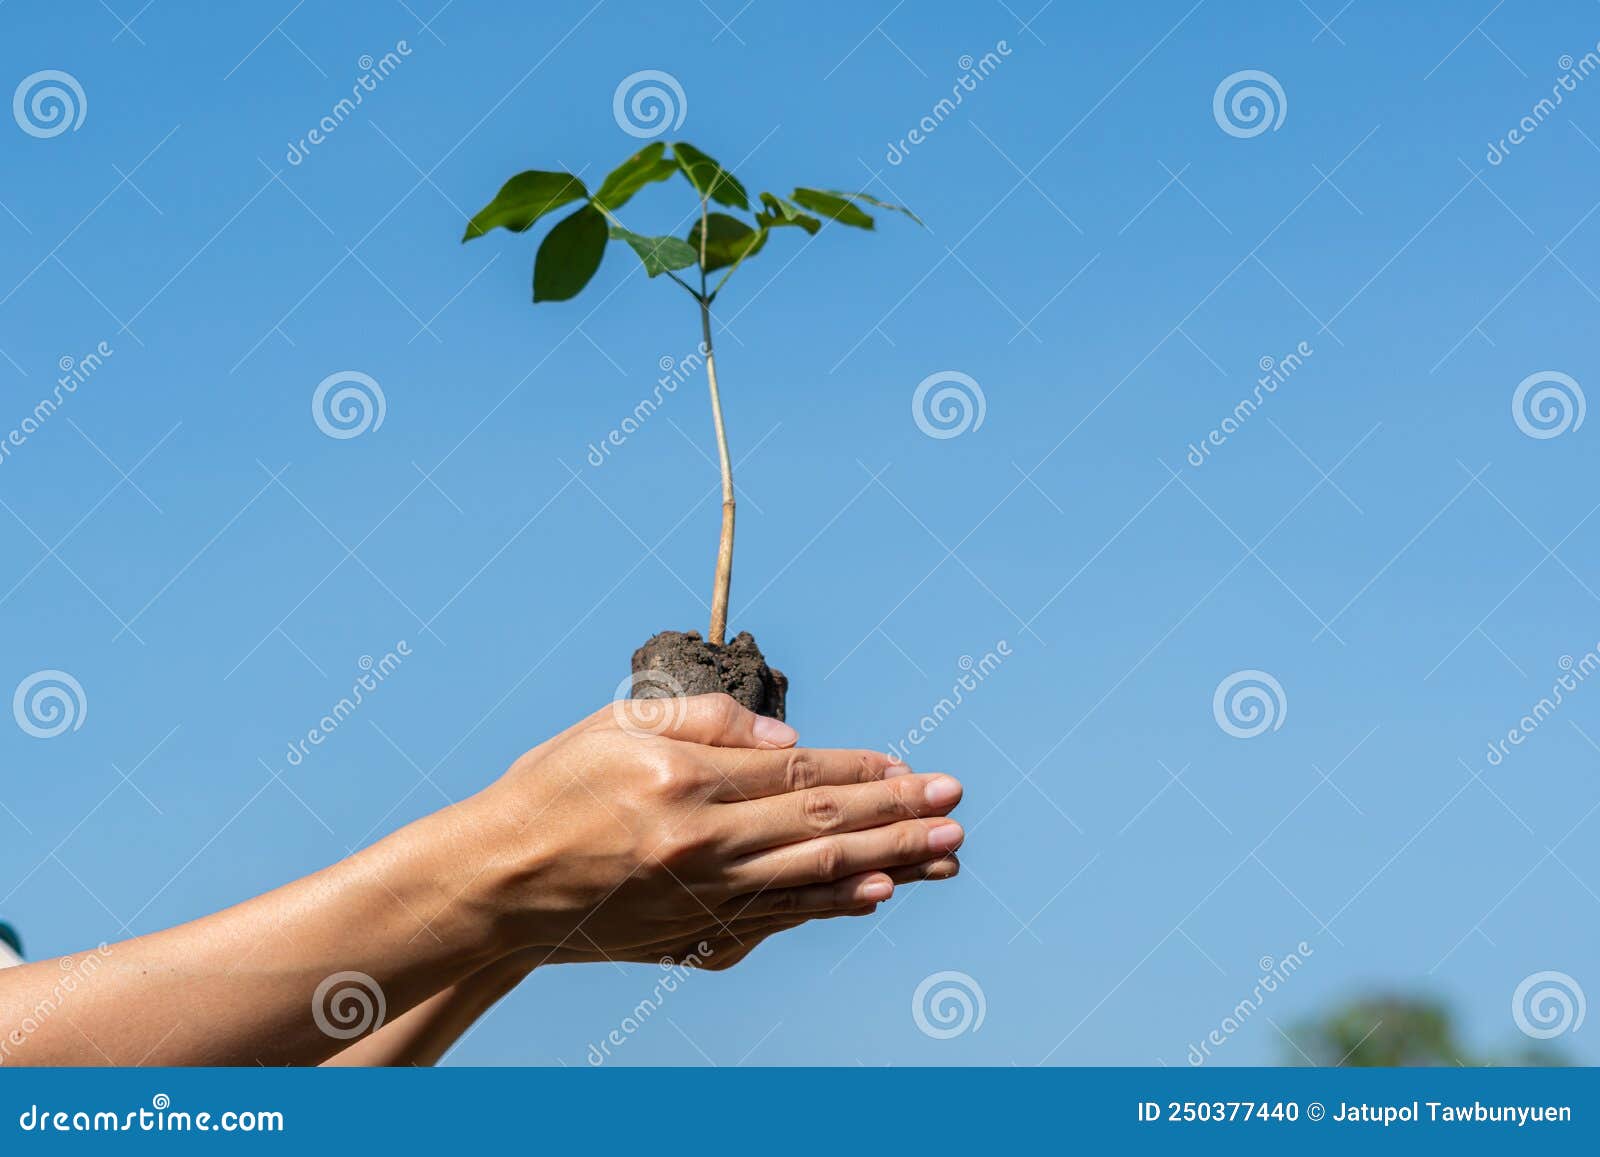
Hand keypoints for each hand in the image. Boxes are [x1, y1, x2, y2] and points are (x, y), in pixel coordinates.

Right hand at [463, 693, 964, 957]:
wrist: (495, 885)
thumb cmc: (550, 789)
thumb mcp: (614, 723)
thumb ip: (703, 718)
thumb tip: (787, 736)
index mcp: (683, 780)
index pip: (798, 769)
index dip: (863, 766)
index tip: (913, 763)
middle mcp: (701, 842)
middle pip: (823, 822)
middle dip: (898, 812)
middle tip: (958, 803)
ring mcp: (701, 896)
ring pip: (814, 873)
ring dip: (888, 860)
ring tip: (944, 851)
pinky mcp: (693, 932)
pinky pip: (780, 917)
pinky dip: (833, 905)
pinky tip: (875, 894)